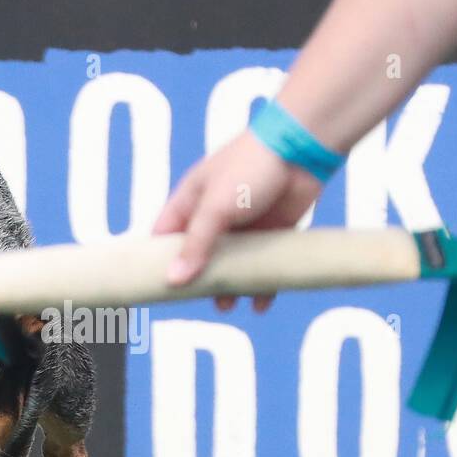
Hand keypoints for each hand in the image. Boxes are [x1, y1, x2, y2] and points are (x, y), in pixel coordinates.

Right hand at [153, 130, 320, 311]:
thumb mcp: (215, 206)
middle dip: (196, 280)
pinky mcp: (270, 233)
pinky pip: (262, 266)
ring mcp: (243, 227)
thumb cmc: (250, 168)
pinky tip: (262, 303)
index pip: (165, 236)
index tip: (155, 288)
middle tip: (194, 302)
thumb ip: (196, 244)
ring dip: (229, 286)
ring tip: (228, 306)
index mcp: (191, 202)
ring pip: (231, 265)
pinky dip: (261, 285)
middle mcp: (214, 216)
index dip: (158, 261)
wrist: (301, 150)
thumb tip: (173, 280)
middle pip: (198, 256)